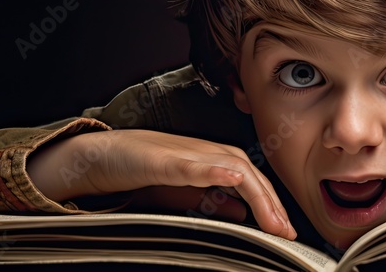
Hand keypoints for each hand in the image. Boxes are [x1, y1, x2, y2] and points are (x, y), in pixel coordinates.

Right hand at [27, 129, 295, 239]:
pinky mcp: (162, 159)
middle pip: (249, 174)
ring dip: (254, 192)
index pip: (253, 181)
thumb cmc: (138, 171)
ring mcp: (185, 154)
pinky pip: (192, 164)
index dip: (272, 204)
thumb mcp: (183, 191)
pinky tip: (232, 179)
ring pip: (231, 167)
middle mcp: (204, 153)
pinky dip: (214, 171)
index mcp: (211, 161)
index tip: (285, 231)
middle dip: (271, 203)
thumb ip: (213, 199)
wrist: (99, 157)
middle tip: (285, 232)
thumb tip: (244, 213)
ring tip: (271, 217)